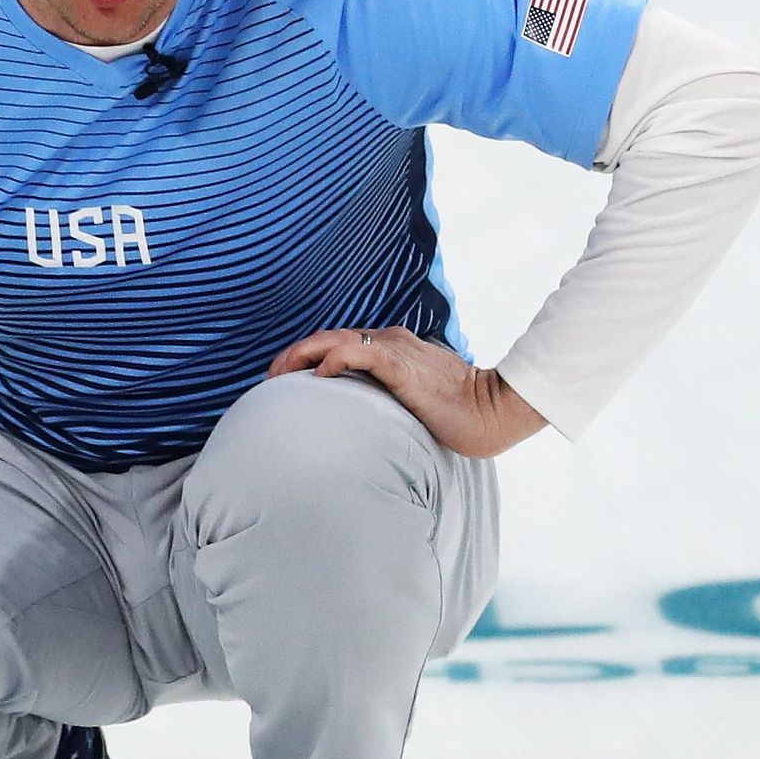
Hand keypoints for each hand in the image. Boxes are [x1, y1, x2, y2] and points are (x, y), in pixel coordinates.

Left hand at [265, 326, 547, 457]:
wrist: (490, 410)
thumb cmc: (455, 413)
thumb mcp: (410, 401)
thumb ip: (384, 399)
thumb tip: (360, 421)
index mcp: (391, 348)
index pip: (337, 343)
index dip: (305, 357)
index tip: (282, 380)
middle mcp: (390, 341)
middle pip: (328, 337)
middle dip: (293, 355)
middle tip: (269, 378)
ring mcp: (395, 350)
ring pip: (335, 339)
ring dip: (301, 354)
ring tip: (278, 375)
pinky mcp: (401, 364)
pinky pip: (359, 352)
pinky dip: (333, 359)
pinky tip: (315, 376)